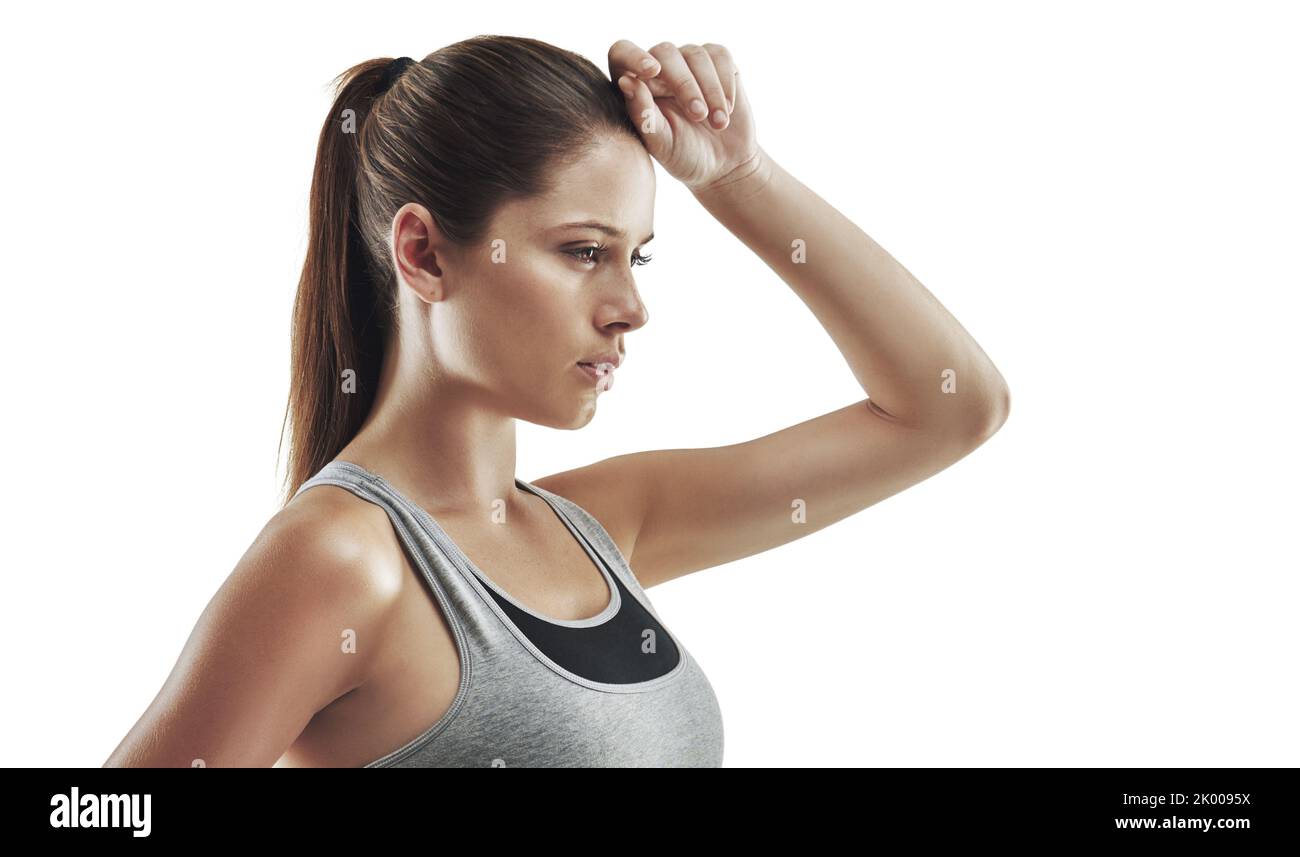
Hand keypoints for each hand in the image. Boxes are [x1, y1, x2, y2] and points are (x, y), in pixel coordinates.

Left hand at [608, 40, 759, 193]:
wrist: (723, 164)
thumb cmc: (683, 156)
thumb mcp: (661, 143)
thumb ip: (642, 114)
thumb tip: (626, 81)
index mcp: (636, 85)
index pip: (622, 53)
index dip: (633, 56)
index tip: (652, 71)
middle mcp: (659, 67)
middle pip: (665, 53)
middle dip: (684, 84)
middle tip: (699, 116)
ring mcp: (688, 61)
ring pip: (696, 54)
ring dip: (710, 90)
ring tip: (718, 123)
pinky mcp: (717, 61)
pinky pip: (720, 56)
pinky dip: (725, 83)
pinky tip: (727, 109)